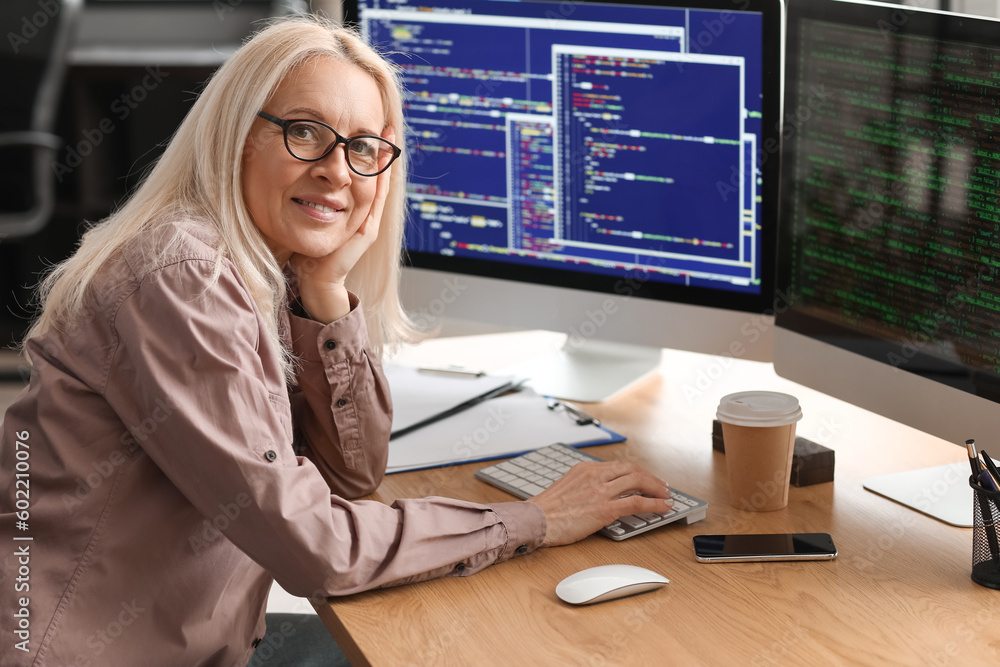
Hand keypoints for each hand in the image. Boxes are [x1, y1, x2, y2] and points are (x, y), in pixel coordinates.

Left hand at [291, 127, 394, 322]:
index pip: (364, 175)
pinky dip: (380, 183)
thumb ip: (308, 194)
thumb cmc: (307, 248)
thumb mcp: (306, 212)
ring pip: (380, 186)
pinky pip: (376, 202)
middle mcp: (364, 214)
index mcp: (352, 209)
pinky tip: (381, 167)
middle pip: (376, 177)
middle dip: (382, 152)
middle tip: (387, 128)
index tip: (371, 130)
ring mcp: (367, 223)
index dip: (369, 153)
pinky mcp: (365, 232)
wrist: (314, 279)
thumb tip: (296, 168)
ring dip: (385, 163)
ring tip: (388, 141)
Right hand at [529, 460, 672, 546]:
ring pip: (638, 481)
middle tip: (661, 486)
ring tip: (666, 496)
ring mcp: (600, 491)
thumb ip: (584, 486)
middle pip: (631, 469)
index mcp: (585, 469)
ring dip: (656, 488)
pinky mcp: (605, 508)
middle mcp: (595, 475)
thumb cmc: (546, 511)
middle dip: (650, 477)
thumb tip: (599, 494)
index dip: (636, 472)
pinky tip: (663, 507)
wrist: (536, 520)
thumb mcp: (566, 487)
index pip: (618, 466)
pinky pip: (637, 502)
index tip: (645, 479)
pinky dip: (654, 503)